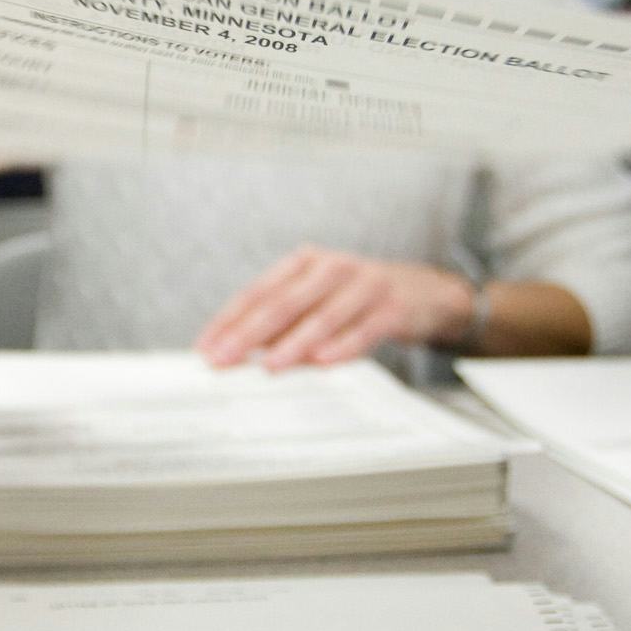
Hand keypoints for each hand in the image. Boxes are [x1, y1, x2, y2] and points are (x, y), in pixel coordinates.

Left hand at [196, 248, 474, 369]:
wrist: (423, 293)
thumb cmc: (357, 300)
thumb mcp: (316, 303)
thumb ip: (280, 326)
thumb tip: (238, 353)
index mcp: (305, 263)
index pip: (258, 292)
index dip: (229, 321)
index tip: (206, 347)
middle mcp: (332, 268)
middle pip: (283, 303)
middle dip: (250, 335)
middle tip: (225, 360)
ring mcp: (364, 285)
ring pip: (322, 317)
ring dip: (293, 345)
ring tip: (270, 367)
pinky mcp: (392, 308)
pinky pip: (364, 330)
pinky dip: (343, 347)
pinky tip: (323, 362)